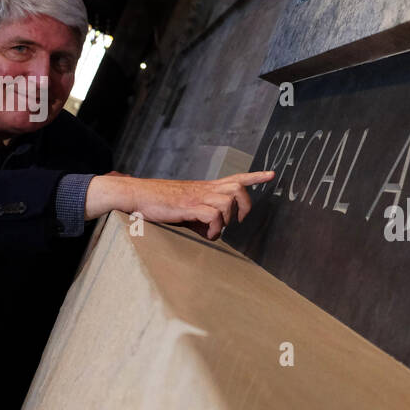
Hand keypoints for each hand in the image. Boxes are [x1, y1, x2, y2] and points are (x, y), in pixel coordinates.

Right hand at [86, 171, 276, 238]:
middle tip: (240, 220)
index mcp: (206, 187)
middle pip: (238, 187)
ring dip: (227, 220)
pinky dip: (216, 228)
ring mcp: (197, 196)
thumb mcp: (187, 211)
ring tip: (214, 231)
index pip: (235, 177)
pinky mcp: (188, 206)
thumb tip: (215, 233)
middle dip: (246, 205)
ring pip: (228, 202)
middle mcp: (204, 189)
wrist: (137, 195)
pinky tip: (207, 234)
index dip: (255, 176)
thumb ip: (203, 219)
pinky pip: (213, 215)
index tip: (272, 174)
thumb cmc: (160, 204)